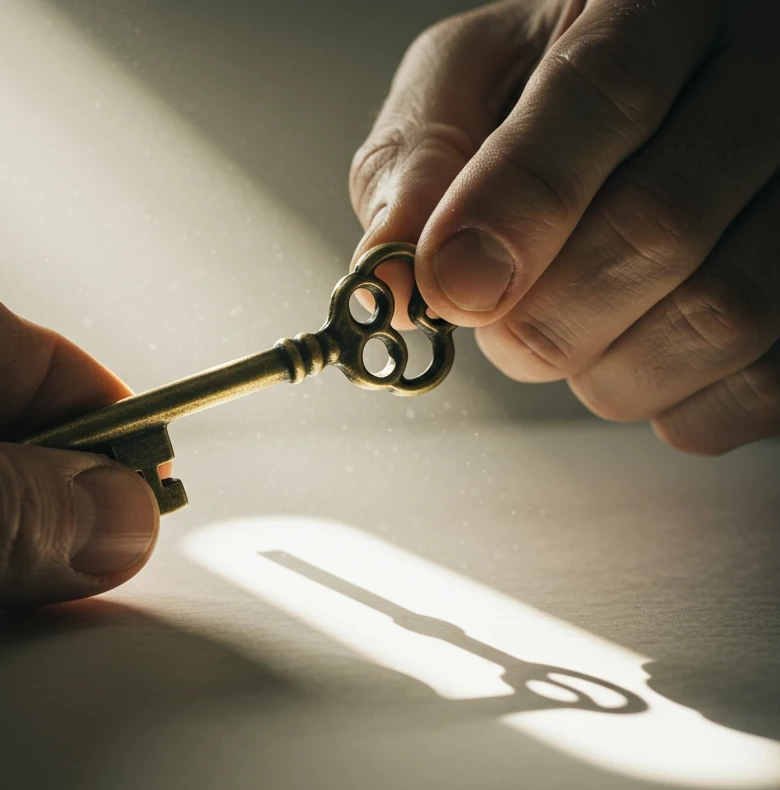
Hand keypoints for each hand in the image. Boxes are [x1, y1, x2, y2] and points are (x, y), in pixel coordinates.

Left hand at [351, 0, 779, 452]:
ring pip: (722, 316)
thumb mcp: (465, 93)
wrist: (658, 123)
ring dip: (608, 370)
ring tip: (574, 334)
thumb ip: (418, 166)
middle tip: (500, 325)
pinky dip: (674, 405)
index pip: (606, 93)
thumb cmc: (545, 103)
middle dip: (545, 316)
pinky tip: (639, 356)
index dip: (519, 207)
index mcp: (654, 6)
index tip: (452, 289)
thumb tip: (392, 277)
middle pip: (661, 225)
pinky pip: (761, 386)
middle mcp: (763, 78)